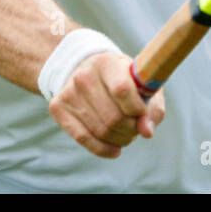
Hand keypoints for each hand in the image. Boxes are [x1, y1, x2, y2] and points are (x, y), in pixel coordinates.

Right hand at [48, 53, 166, 158]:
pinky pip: (83, 138)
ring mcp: (69, 92)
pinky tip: (115, 149)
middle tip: (135, 128)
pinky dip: (103, 149)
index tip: (142, 112)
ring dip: (120, 139)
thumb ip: (152, 107)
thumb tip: (146, 132)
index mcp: (107, 62)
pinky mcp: (58, 107)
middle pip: (113, 117)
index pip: (122, 90)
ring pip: (101, 131)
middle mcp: (84, 75)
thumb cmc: (121, 79)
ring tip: (125, 134)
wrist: (85, 69)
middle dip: (131, 129)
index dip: (137, 109)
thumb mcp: (141, 84)